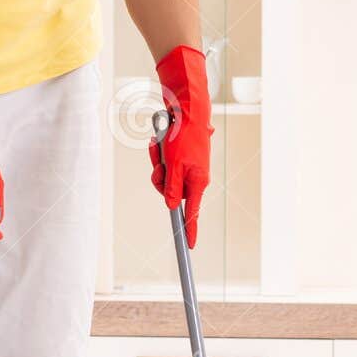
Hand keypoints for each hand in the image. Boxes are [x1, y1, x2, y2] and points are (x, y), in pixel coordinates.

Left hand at [148, 44, 213, 248]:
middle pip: (170, 192)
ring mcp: (186, 166)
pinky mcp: (179, 157)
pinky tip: (160, 141)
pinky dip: (158, 154)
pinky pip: (163, 163)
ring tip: (161, 147)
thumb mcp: (175, 166)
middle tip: (161, 165)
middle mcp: (194, 176)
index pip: (193, 212)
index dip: (190, 230)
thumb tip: (171, 207)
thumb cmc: (184, 136)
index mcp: (198, 182)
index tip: (190, 246)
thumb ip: (172, 188)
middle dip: (160, 179)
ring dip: (158, 162)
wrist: (187, 110)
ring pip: (164, 176)